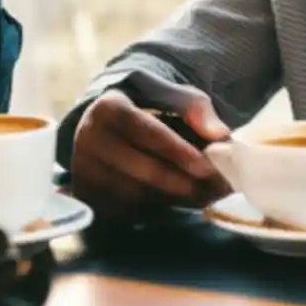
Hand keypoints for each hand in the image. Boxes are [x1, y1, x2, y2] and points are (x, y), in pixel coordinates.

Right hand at [70, 88, 231, 217]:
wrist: (105, 122)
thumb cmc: (144, 106)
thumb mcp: (169, 95)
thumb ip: (195, 109)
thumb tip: (220, 135)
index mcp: (108, 108)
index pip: (146, 132)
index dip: (178, 151)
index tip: (207, 166)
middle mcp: (88, 140)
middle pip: (141, 170)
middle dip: (182, 182)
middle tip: (215, 188)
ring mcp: (85, 171)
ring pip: (136, 194)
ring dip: (174, 198)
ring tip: (205, 194)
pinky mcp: (88, 195)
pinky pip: (128, 210)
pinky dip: (158, 208)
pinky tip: (181, 199)